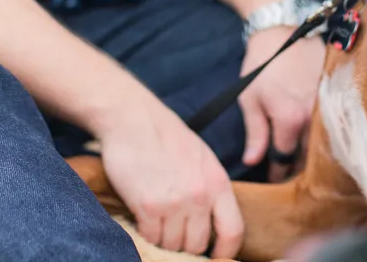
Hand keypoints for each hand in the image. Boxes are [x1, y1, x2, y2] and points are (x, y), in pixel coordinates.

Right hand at [97, 92, 243, 257]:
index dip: (224, 252)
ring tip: (156, 220)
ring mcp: (175, 202)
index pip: (232, 231)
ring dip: (163, 238)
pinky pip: (151, 237)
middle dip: (185, 243)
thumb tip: (213, 222)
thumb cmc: (165, 137)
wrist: (133, 118)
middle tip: (173, 231)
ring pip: (173, 244)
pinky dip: (146, 232)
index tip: (213, 256)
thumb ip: (211, 188)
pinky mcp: (148, 205)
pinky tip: (142, 217)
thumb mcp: (202, 158)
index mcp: (218, 182)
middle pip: (198, 244)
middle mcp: (200, 195)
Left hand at [238, 26, 326, 180]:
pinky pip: (333, 120)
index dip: (277, 171)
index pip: (285, 159)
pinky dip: (325, 128)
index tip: (272, 176)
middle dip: (298, 164)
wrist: (285, 28)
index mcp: (290, 120)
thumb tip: (253, 161)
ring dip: (313, 148)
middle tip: (288, 168)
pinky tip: (318, 130)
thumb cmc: (263, 62)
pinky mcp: (339, 92)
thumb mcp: (250, 98)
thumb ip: (255, 133)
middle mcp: (314, 116)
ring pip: (323, 139)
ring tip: (303, 152)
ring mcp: (330, 104)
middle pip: (309, 154)